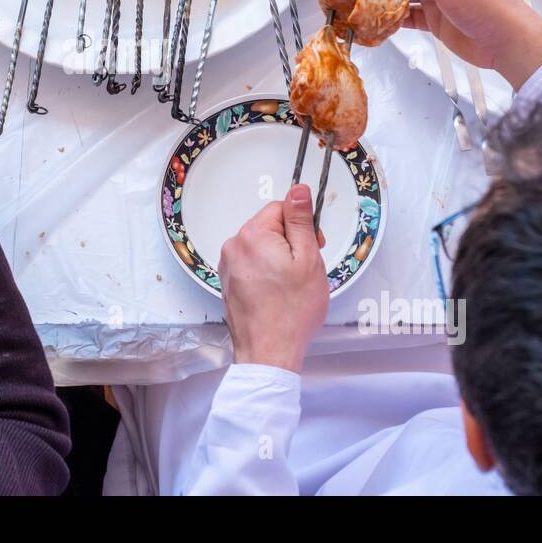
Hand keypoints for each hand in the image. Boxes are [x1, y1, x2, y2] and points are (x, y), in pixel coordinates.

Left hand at [218, 185, 328, 372]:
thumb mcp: (308, 259)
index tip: (313, 244)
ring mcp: (228, 266)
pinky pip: (252, 265)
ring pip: (262, 247)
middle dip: (290, 243)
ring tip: (291, 286)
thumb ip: (301, 220)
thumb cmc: (290, 312)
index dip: (301, 225)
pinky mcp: (228, 282)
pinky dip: (267, 273)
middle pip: (269, 227)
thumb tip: (298, 190)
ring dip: (279, 259)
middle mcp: (234, 247)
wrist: (269, 352)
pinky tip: (278, 294)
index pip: (280, 209)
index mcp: (252, 235)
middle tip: (304, 270)